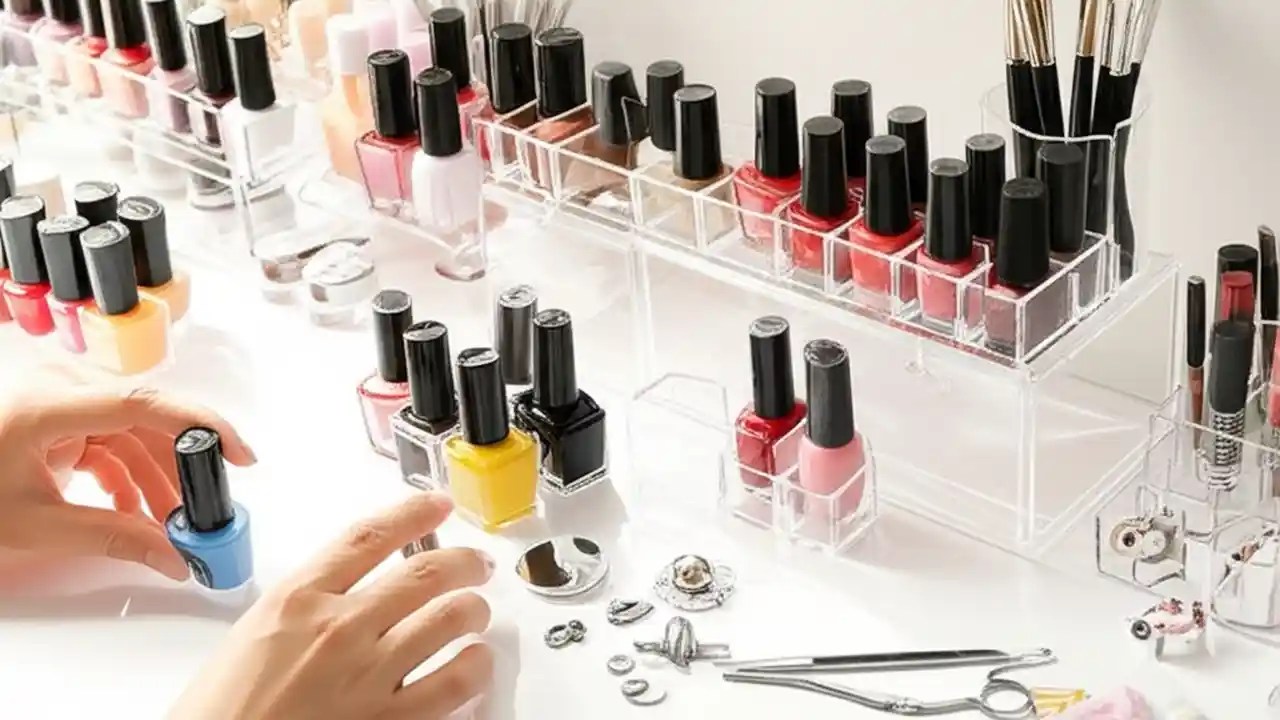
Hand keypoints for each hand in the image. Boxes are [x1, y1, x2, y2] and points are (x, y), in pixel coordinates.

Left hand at [0, 386, 255, 579]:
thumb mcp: (35, 524)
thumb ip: (112, 539)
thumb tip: (174, 559)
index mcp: (51, 404)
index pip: (145, 404)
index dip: (200, 426)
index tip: (237, 454)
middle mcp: (63, 387)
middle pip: (149, 419)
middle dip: (182, 468)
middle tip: (207, 508)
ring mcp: (64, 398)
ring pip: (136, 432)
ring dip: (158, 477)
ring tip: (174, 523)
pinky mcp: (64, 413)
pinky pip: (116, 438)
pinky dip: (131, 474)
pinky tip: (139, 511)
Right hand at [173, 494, 493, 719]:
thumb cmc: (219, 716)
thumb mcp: (251, 639)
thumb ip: (301, 610)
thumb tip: (344, 596)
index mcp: (297, 600)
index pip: (370, 536)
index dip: (413, 513)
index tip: (436, 506)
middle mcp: (339, 629)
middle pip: (426, 571)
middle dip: (463, 562)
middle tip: (475, 565)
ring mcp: (369, 675)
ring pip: (453, 618)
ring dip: (474, 610)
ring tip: (475, 612)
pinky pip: (456, 681)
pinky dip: (475, 666)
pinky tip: (473, 663)